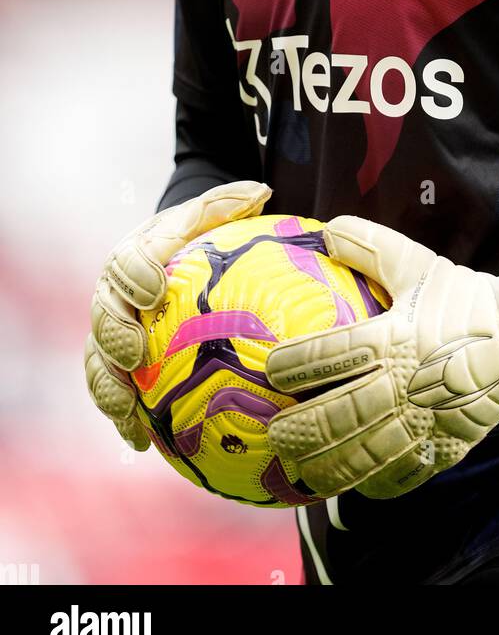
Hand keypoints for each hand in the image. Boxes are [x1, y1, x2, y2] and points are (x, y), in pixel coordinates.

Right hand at [84, 180, 271, 449]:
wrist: (171, 261)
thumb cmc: (197, 238)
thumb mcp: (212, 215)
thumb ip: (230, 203)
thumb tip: (263, 192)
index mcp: (134, 256)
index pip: (127, 261)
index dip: (135, 274)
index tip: (155, 287)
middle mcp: (114, 296)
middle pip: (103, 317)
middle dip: (112, 336)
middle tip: (133, 352)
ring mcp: (111, 334)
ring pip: (98, 362)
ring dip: (109, 387)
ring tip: (127, 410)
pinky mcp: (117, 369)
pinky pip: (113, 395)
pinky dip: (123, 420)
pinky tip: (141, 442)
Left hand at [265, 217, 498, 499]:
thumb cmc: (463, 296)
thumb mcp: (417, 263)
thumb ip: (371, 247)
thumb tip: (328, 230)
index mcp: (397, 337)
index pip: (333, 354)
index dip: (296, 365)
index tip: (270, 371)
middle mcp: (407, 383)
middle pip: (341, 414)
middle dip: (301, 427)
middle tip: (275, 433)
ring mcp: (428, 420)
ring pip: (367, 453)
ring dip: (329, 463)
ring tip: (301, 468)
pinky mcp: (449, 446)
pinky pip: (406, 474)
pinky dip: (377, 484)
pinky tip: (355, 487)